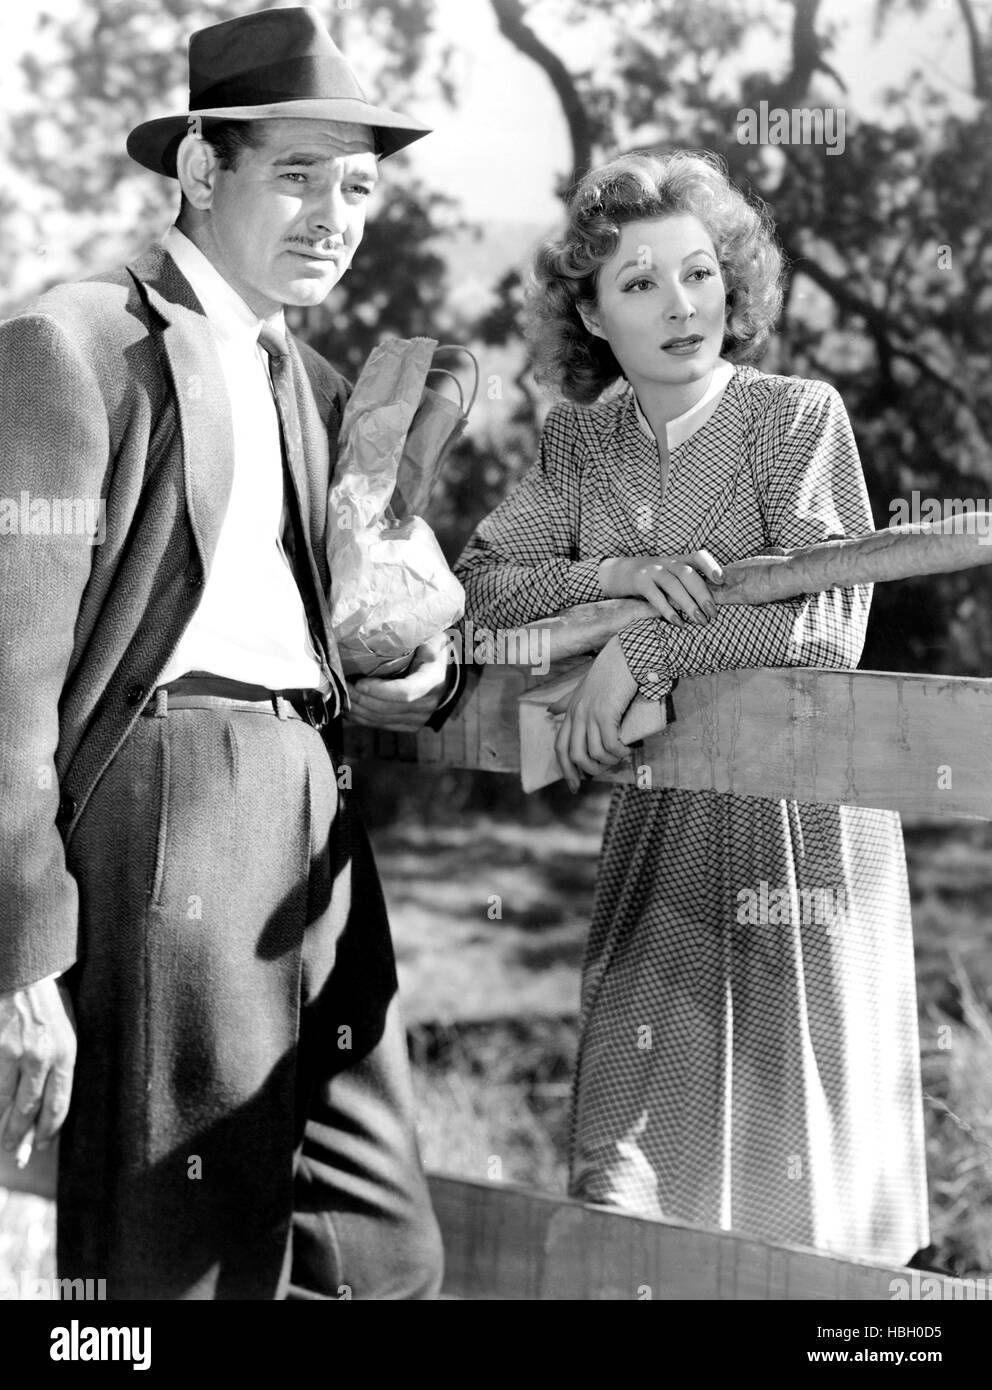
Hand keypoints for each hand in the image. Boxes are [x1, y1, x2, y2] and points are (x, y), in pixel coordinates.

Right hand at [0, 975, 75, 1165]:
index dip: (49, 1129)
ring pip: (9, 1102)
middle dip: (23, 1136)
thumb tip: (47, 1100)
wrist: (26, 974)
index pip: (58, 1103)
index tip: (42, 1145)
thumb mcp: (65, 1033)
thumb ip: (58, 1065)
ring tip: (3, 1143)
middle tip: (18, 1155)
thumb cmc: (48, 1004)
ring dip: (4, 1127)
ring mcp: (17, 1053)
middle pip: (31, 1109)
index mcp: (66, 1053)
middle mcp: (43, 1057)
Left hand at [347, 632, 452, 731]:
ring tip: (340, 695)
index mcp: (432, 682)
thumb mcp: (435, 642)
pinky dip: (361, 717)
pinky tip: (348, 707)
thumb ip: (431, 643)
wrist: (443, 676)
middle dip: (360, 698)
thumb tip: (429, 652)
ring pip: (380, 719)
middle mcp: (426, 705)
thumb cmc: (432, 653)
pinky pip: (380, 725)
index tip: (359, 682)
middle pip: (386, 708)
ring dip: (357, 708)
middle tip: (341, 685)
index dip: (380, 690)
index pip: (405, 692)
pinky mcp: (408, 726)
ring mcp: (417, 719)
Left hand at [548, 636, 638, 792]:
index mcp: (571, 710)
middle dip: (587, 771)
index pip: (560, 747)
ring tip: (620, 757)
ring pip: (592, 753)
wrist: (627, 654)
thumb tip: (550, 711)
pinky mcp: (605, 713)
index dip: (566, 770)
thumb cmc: (609, 670)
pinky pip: (609, 744)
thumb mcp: (582, 686)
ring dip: (608, 762)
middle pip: (573, 755)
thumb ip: (566, 700)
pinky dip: (618, 752)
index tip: (575, 785)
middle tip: (603, 774)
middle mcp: (577, 714)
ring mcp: (590, 714)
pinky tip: (627, 749)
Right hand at [599, 550, 723, 625]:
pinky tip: (678, 623)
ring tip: (700, 621)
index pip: (698, 557)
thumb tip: (711, 604)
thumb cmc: (650, 579)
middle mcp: (666, 562)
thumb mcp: (669, 575)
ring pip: (673, 584)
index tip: (722, 581)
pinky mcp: (639, 581)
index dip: (711, 567)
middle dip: (703, 594)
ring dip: (689, 604)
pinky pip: (655, 596)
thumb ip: (686, 584)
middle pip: (688, 574)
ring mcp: (652, 570)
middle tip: (713, 613)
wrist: (615, 573)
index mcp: (678, 560)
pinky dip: (668, 610)